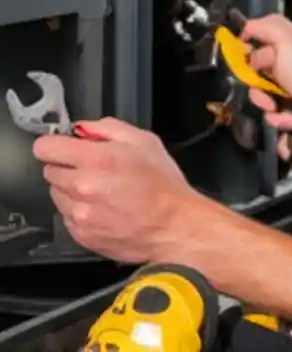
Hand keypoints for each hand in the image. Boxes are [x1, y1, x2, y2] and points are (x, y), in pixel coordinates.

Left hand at [32, 118, 197, 262]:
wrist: (175, 226)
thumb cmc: (164, 186)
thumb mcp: (145, 141)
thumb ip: (108, 128)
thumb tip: (83, 129)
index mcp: (96, 160)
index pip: (45, 147)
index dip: (56, 145)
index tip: (65, 148)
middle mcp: (82, 187)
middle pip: (50, 171)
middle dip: (69, 168)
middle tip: (97, 171)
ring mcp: (79, 213)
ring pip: (57, 195)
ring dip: (74, 192)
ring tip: (104, 193)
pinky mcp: (81, 234)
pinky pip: (67, 217)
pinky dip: (82, 212)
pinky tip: (106, 210)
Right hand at [241, 13, 291, 148]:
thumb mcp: (289, 40)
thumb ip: (268, 26)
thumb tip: (248, 27)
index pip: (265, 35)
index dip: (250, 42)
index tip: (241, 50)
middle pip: (256, 67)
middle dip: (254, 77)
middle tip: (261, 80)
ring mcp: (291, 88)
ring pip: (259, 92)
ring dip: (263, 99)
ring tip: (274, 104)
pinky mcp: (289, 110)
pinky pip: (269, 113)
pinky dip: (275, 116)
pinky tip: (287, 116)